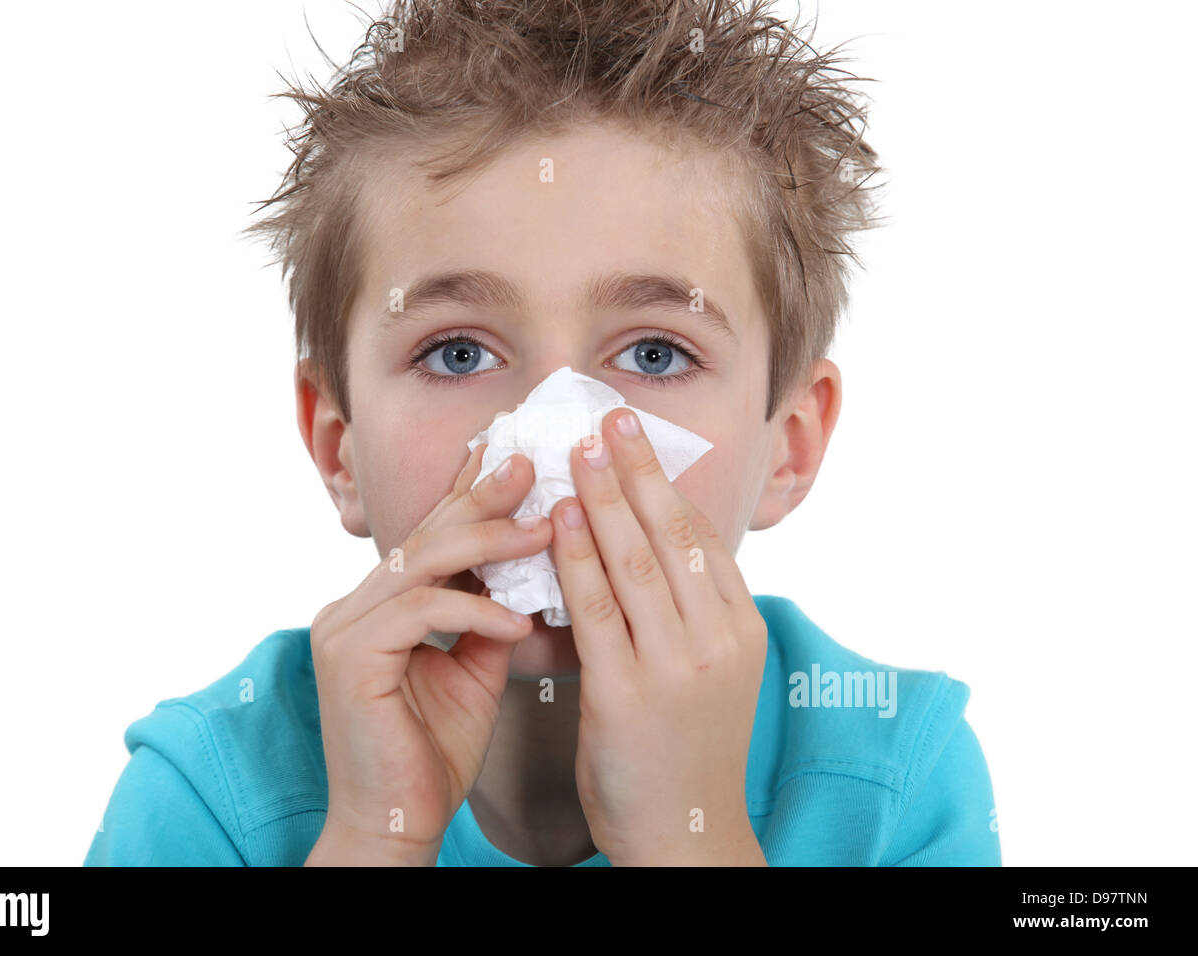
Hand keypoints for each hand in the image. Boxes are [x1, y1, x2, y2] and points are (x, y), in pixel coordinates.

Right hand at [306, 444, 551, 864]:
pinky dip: (474, 610)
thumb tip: (527, 574)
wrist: (397, 827)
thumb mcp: (474, 673)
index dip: (471, 497)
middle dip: (480, 497)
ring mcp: (344, 629)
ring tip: (542, 531)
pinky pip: (420, 611)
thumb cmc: (432, 756)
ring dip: (486, 542)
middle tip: (530, 464)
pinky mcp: (350, 657)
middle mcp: (353, 608)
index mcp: (379, 607)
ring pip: (420, 560)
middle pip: (423, 534)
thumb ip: (489, 620)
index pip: (429, 537)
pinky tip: (518, 620)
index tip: (519, 463)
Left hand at [549, 408, 768, 865]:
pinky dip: (578, 557)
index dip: (667, 483)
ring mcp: (678, 666)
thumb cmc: (684, 752)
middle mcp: (718, 641)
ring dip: (605, 497)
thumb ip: (685, 614)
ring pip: (636, 561)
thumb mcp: (704, 674)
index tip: (638, 440)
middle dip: (639, 469)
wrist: (684, 836)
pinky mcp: (630, 694)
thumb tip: (646, 548)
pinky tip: (560, 518)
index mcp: (742, 631)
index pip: (703, 539)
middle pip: (674, 535)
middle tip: (610, 416)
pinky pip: (598, 608)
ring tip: (578, 449)